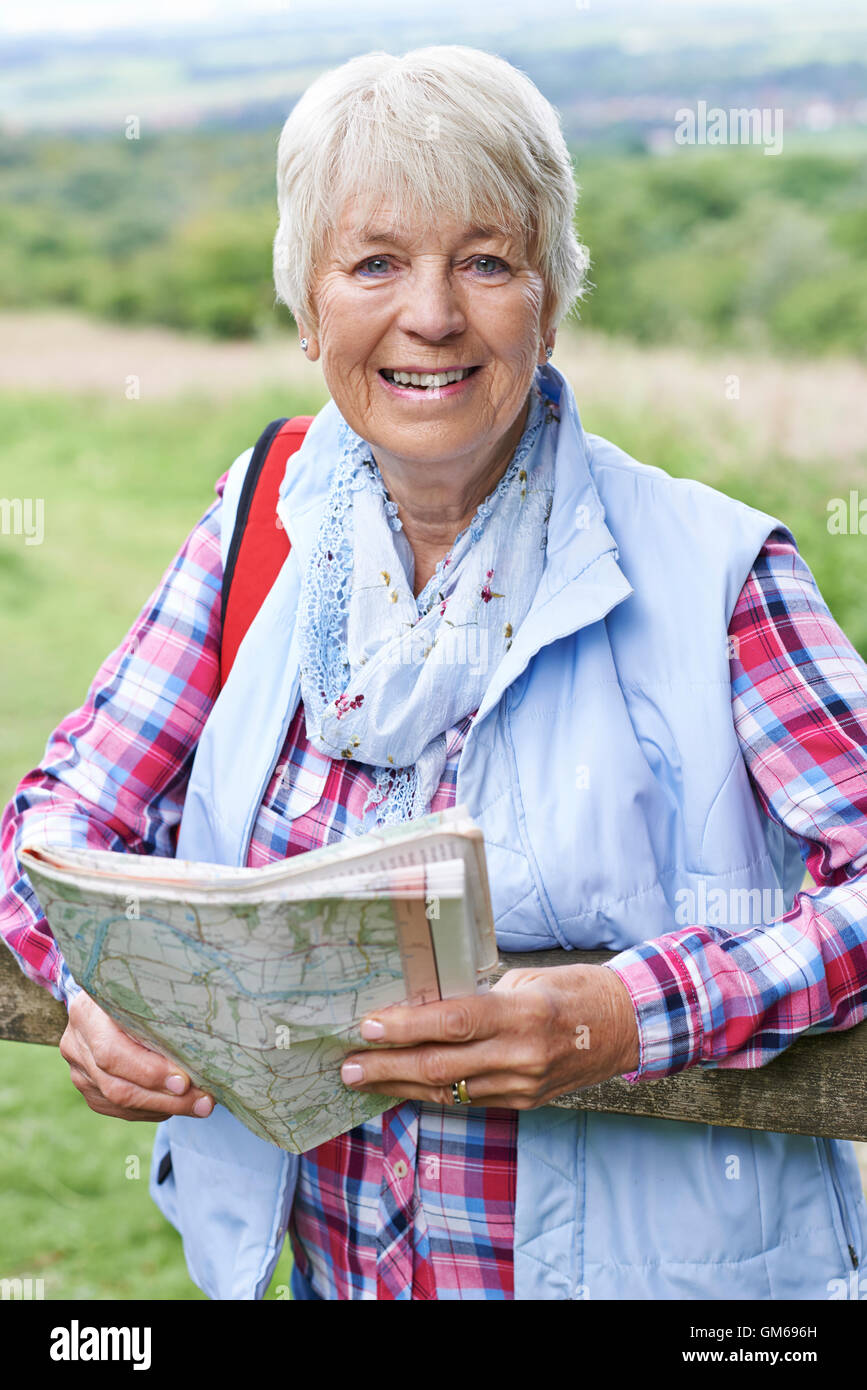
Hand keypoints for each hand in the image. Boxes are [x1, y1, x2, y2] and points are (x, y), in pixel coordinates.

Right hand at [60, 990, 214, 1122]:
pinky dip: (151, 1110)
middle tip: (204, 1102)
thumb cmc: (136, 986)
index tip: (185, 1081)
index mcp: (87, 1013)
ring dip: (163, 1107)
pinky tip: (176, 1105)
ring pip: (119, 1103)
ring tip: (199, 1105)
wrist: (106, 994)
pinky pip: (119, 1110)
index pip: (113, 1053)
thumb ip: (163, 1008)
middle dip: (165, 1098)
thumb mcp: (145, 987)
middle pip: (117, 1086)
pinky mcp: (88, 1089)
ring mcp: (79, 1071)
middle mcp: (77, 1045)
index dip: (149, 1071)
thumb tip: (205, 1037)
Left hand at [340, 964, 639, 1108]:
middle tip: (348, 1066)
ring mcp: (524, 1085)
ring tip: (364, 1080)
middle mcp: (522, 1054)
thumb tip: (428, 1006)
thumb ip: (481, 996)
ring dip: (401, 1085)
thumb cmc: (575, 989)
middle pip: (441, 1065)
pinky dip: (433, 1094)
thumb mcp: (527, 979)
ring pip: (449, 1090)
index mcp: (523, 1012)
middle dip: (387, 1066)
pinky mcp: (526, 1102)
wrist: (627, 1026)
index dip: (406, 1026)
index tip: (368, 1025)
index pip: (453, 1022)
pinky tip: (404, 1088)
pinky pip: (470, 1099)